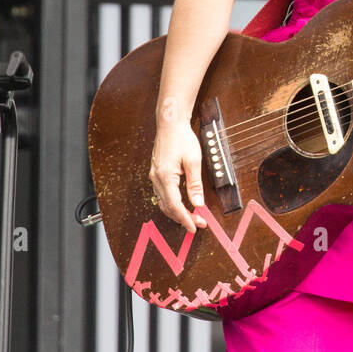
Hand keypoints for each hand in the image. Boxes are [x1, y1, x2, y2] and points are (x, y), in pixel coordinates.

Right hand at [148, 117, 206, 231]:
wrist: (170, 124)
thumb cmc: (182, 138)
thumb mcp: (193, 161)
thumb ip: (195, 184)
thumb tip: (198, 203)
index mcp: (164, 176)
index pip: (175, 206)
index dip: (185, 219)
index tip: (195, 227)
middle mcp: (156, 179)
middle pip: (168, 207)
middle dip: (183, 218)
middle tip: (198, 224)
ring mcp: (154, 176)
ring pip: (164, 202)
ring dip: (177, 212)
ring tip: (192, 216)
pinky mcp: (156, 173)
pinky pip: (162, 194)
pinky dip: (172, 203)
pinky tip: (182, 204)